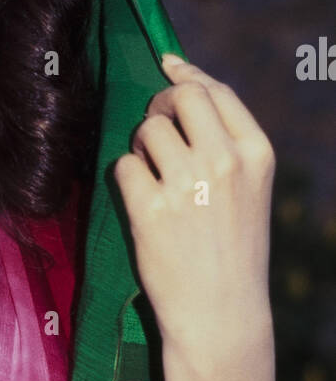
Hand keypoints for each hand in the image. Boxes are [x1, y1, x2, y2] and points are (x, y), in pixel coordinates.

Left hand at [113, 55, 275, 354]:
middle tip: (156, 128)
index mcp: (257, 153)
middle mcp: (225, 162)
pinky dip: (126, 178)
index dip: (187, 74)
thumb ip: (224, 141)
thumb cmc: (232, 249)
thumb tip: (182, 80)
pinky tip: (141, 202)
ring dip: (141, 146)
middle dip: (160, 104)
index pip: (216, 91)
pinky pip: (124, 165)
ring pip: (147, 129)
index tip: (168, 67)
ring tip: (153, 177)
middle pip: (180, 96)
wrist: (221, 313)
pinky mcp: (150, 210)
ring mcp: (187, 184)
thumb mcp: (249, 190)